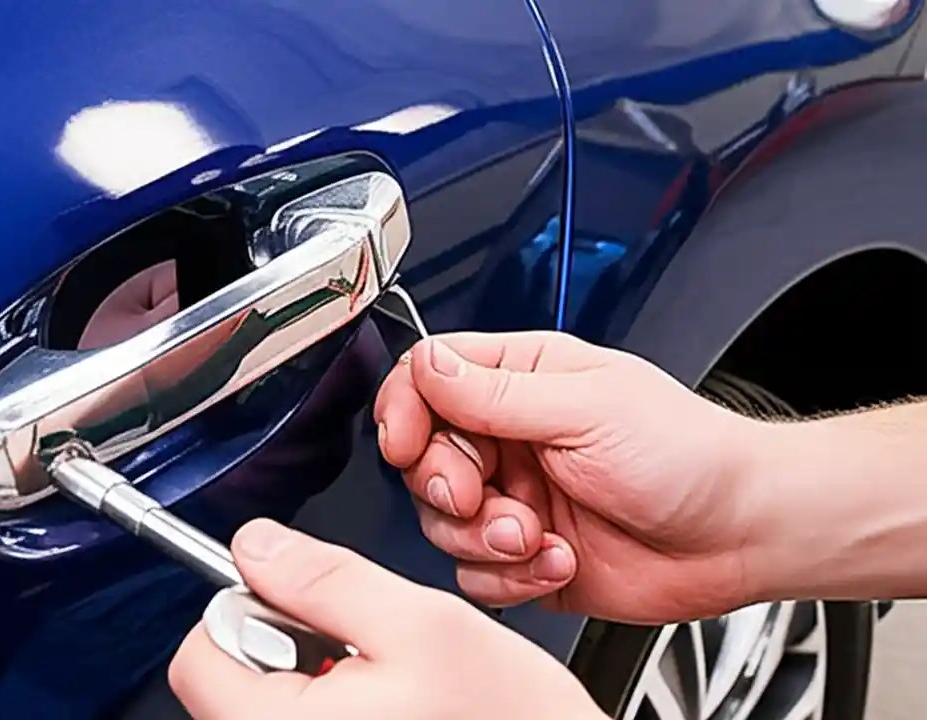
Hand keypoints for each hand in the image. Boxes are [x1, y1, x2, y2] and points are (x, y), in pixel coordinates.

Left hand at [169, 519, 604, 719]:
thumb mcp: (420, 624)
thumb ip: (325, 578)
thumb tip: (255, 545)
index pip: (197, 657)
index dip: (245, 609)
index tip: (300, 602)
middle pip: (225, 684)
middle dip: (282, 644)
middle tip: (359, 644)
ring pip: (263, 708)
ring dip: (309, 677)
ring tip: (385, 681)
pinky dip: (330, 708)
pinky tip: (389, 709)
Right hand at [374, 331, 766, 623]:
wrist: (740, 536)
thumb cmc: (689, 455)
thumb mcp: (588, 407)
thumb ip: (496, 392)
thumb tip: (428, 364)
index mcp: (521, 381)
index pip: (427, 381)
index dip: (404, 412)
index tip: (407, 442)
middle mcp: (510, 439)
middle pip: (422, 458)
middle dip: (445, 485)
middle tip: (482, 496)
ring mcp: (513, 499)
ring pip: (440, 523)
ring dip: (482, 537)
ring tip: (536, 534)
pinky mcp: (524, 556)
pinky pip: (474, 574)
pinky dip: (509, 576)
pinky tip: (558, 560)